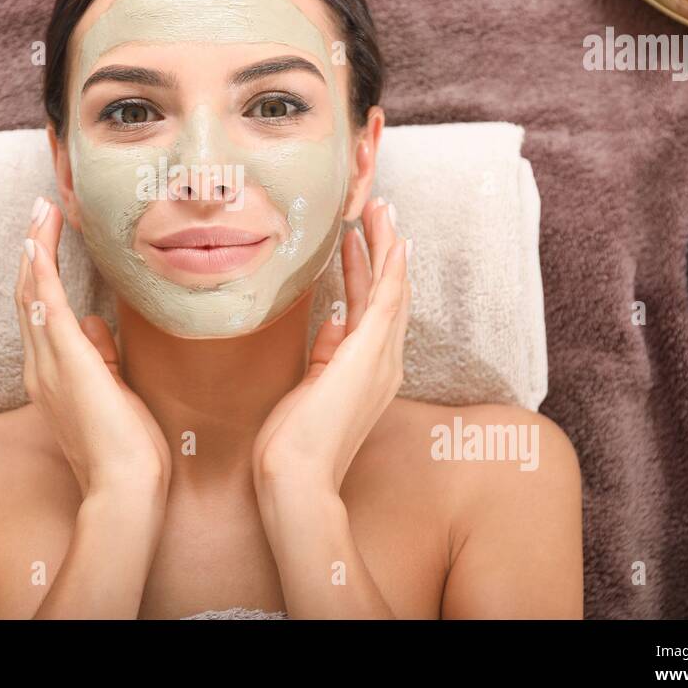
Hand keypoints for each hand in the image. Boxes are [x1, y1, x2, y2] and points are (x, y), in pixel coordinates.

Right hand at [15, 196, 171, 501]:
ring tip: (40, 211)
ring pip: (31, 293)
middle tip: (38, 210)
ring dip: (34, 248)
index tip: (44, 238)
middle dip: (31, 249)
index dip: (39, 273)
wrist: (124, 487)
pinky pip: (46, 305)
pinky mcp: (66, 360)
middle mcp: (40, 366)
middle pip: (27, 296)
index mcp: (51, 375)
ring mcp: (49, 363)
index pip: (40, 313)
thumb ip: (99, 357)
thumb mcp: (111, 392)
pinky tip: (37, 241)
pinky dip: (40, 270)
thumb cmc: (125, 449)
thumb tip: (95, 324)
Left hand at [252, 196, 411, 499]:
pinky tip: (394, 242)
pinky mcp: (370, 355)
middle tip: (377, 210)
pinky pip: (388, 302)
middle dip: (383, 249)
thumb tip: (330, 323)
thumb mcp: (310, 386)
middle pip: (388, 293)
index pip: (369, 309)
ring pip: (392, 290)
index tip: (356, 240)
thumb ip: (325, 354)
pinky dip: (392, 270)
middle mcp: (383, 362)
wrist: (296, 477)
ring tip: (381, 210)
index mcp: (367, 370)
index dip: (366, 271)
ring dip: (388, 247)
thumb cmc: (294, 443)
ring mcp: (381, 359)